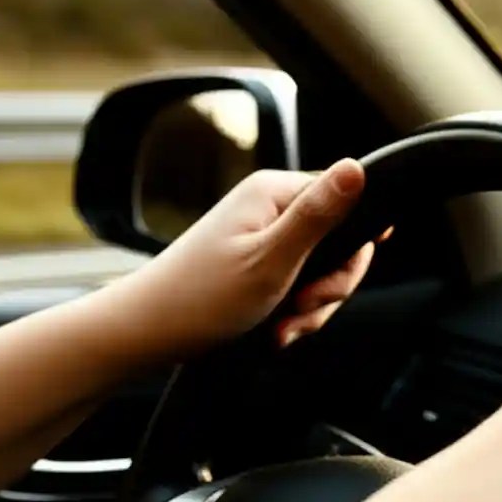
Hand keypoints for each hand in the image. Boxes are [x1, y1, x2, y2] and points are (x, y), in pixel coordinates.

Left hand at [113, 158, 377, 360]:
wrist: (144, 333)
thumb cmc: (202, 298)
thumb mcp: (271, 259)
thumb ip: (318, 216)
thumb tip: (357, 168)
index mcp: (274, 191)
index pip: (349, 204)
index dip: (351, 252)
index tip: (327, 288)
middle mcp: (269, 206)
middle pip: (338, 242)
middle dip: (329, 288)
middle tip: (301, 310)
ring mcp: (262, 234)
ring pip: (321, 270)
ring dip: (310, 308)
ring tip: (283, 327)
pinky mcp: (256, 261)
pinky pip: (298, 283)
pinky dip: (294, 312)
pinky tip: (276, 330)